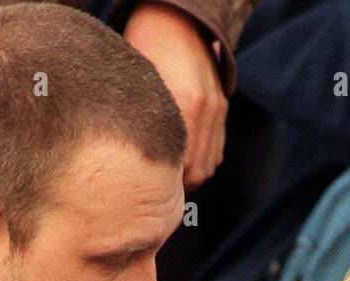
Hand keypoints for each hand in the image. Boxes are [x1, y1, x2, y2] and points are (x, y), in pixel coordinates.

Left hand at [124, 2, 226, 188]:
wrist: (176, 20)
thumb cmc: (144, 49)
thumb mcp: (135, 90)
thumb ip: (139, 127)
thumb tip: (129, 166)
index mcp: (182, 105)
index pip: (177, 167)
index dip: (162, 185)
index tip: (145, 192)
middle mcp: (203, 110)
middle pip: (196, 172)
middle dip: (176, 187)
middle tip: (154, 192)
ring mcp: (215, 110)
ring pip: (208, 165)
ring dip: (191, 176)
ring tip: (168, 180)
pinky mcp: (220, 107)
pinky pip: (216, 150)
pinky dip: (201, 161)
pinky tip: (183, 160)